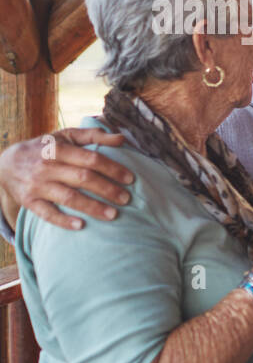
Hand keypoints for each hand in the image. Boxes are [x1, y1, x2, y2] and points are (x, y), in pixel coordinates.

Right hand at [0, 128, 133, 229]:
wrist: (5, 163)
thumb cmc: (45, 149)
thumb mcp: (66, 136)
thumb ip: (93, 136)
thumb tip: (122, 138)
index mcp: (58, 149)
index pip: (90, 159)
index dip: (112, 169)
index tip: (130, 179)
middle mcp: (47, 167)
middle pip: (82, 179)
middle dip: (107, 189)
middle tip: (126, 199)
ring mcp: (37, 185)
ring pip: (68, 198)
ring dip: (92, 207)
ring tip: (113, 215)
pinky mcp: (29, 201)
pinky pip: (47, 213)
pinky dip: (63, 221)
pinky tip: (81, 226)